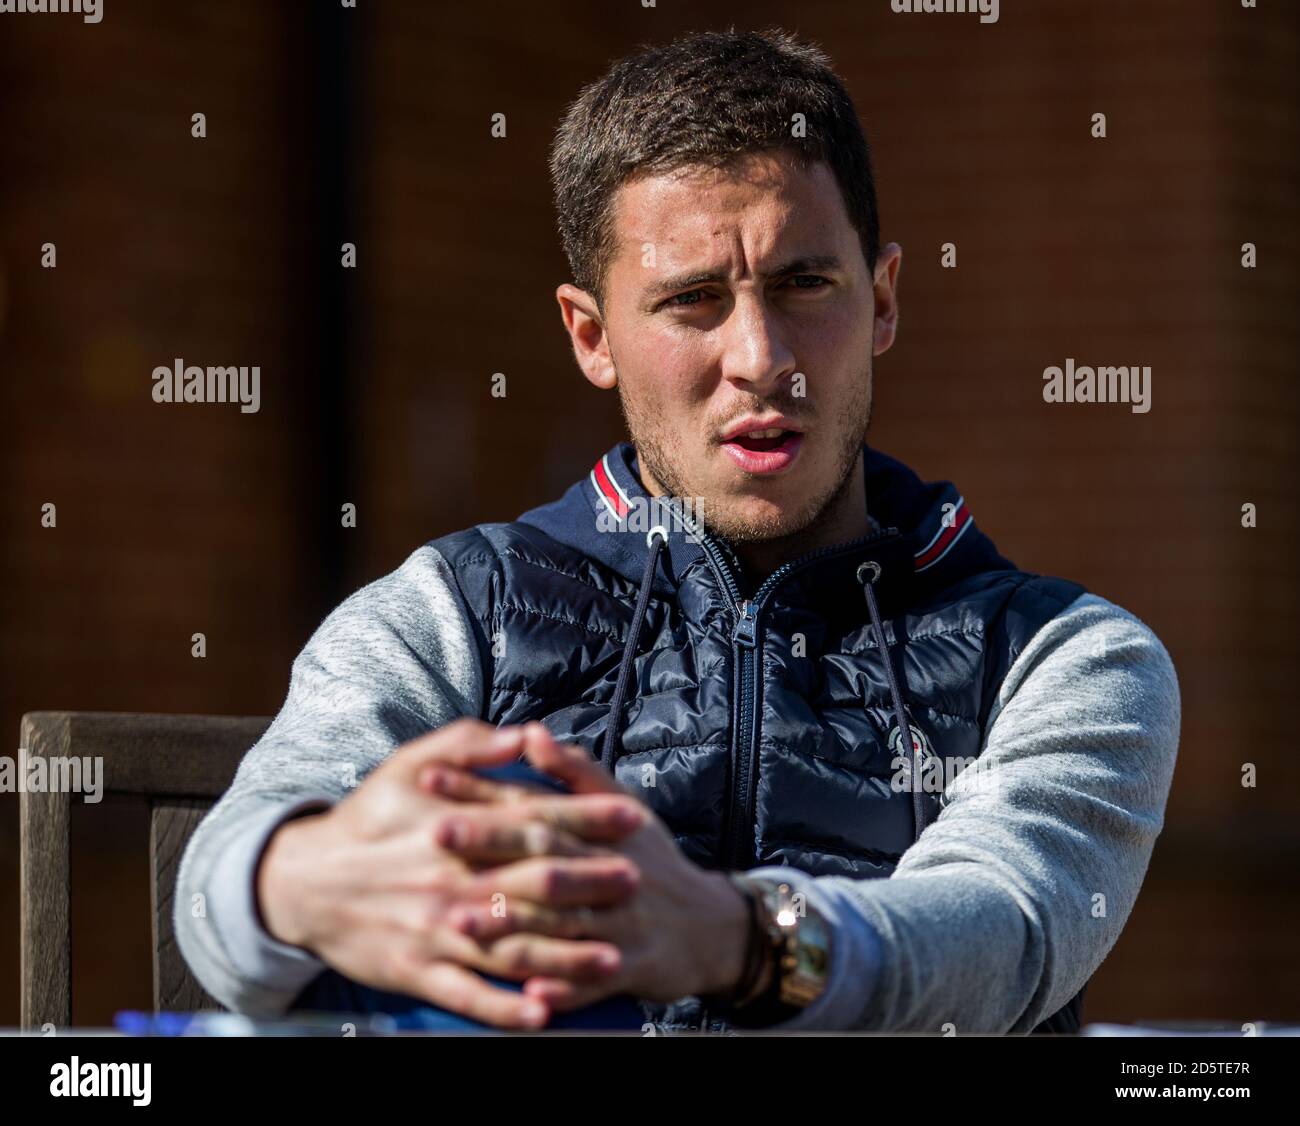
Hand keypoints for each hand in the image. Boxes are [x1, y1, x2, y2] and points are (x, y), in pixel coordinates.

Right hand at [255, 718, 643, 1028]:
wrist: (303, 881)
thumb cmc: (366, 818)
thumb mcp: (410, 763)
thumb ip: (471, 746)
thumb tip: (527, 733)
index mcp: (457, 829)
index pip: (535, 819)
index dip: (587, 817)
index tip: (632, 815)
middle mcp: (452, 880)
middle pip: (534, 883)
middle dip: (591, 882)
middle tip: (637, 881)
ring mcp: (436, 930)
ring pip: (512, 946)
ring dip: (565, 954)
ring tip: (613, 959)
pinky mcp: (418, 971)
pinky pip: (468, 996)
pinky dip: (506, 1008)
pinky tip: (544, 1013)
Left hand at [435, 731, 752, 1010]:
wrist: (710, 926)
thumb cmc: (653, 861)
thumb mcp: (623, 806)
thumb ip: (573, 771)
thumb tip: (530, 731)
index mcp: (601, 828)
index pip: (533, 803)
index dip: (482, 790)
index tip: (432, 778)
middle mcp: (609, 870)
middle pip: (542, 855)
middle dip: (487, 845)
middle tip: (432, 836)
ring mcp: (622, 922)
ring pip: (560, 922)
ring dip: (509, 924)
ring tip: (458, 923)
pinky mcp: (632, 967)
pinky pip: (592, 981)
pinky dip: (562, 987)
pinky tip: (527, 991)